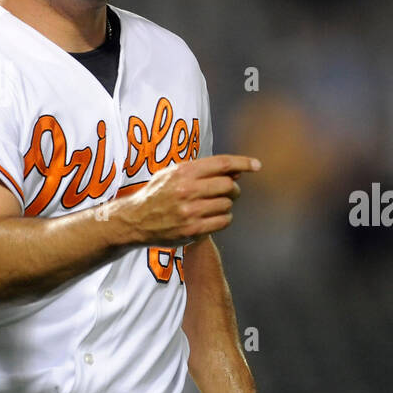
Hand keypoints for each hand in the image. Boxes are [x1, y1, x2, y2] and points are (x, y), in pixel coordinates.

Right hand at [115, 155, 260, 244]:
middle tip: (230, 191)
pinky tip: (215, 217)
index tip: (257, 165)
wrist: (136, 220)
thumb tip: (235, 173)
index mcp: (183, 172)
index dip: (243, 163)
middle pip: (228, 186)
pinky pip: (223, 222)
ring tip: (216, 205)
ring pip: (227, 205)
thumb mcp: (173, 173)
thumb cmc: (158, 193)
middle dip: (234, 188)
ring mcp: (190, 212)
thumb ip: (202, 170)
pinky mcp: (192, 230)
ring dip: (227, 205)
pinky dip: (224, 219)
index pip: (222, 164)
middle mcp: (187, 191)